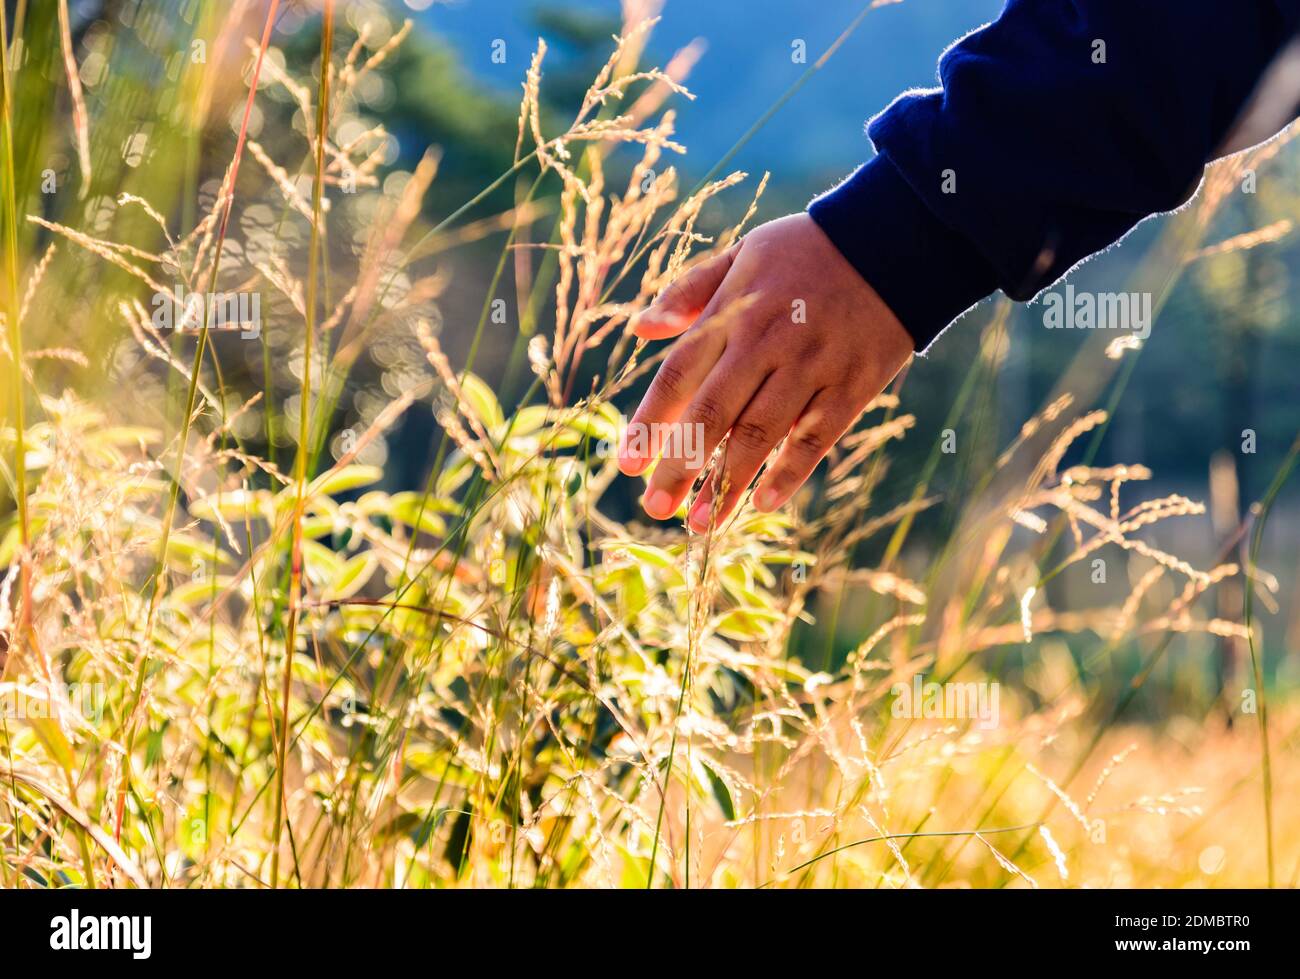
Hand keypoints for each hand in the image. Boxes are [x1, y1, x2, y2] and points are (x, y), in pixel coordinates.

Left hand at [617, 213, 913, 531]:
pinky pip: (815, 439)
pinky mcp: (852, 386)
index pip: (679, 373)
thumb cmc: (805, 251)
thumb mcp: (742, 254)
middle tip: (655, 506)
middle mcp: (767, 342)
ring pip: (760, 435)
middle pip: (713, 413)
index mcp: (733, 311)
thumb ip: (689, 292)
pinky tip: (762, 504)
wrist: (894, 240)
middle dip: (680, 465)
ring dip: (727, 483)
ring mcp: (811, 367)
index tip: (626, 463)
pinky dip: (789, 473)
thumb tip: (640, 330)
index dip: (650, 421)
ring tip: (699, 523)